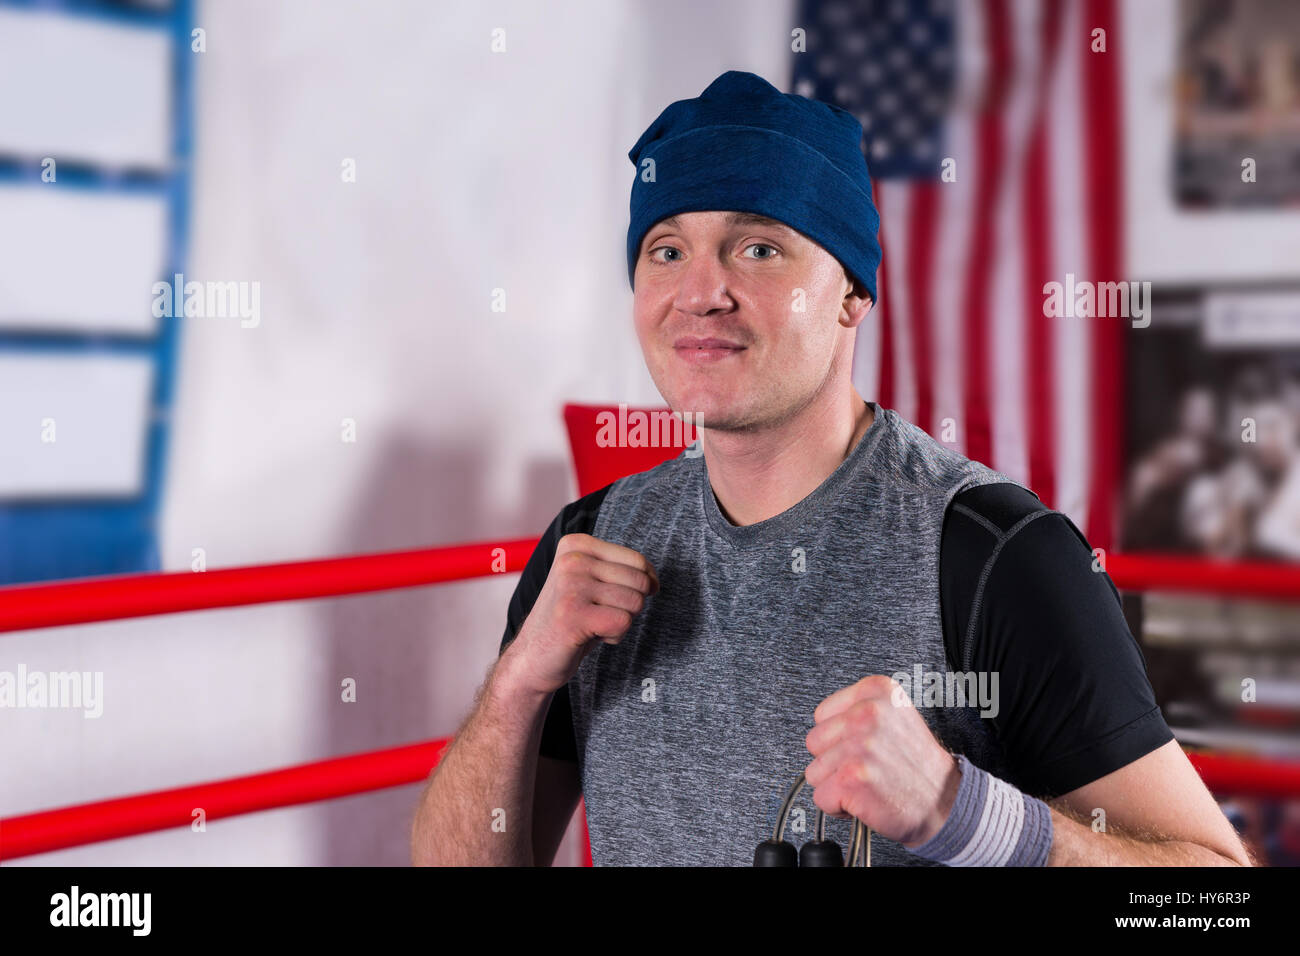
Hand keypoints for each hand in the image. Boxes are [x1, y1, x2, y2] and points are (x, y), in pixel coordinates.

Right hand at [507, 533, 658, 696]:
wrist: (532, 658)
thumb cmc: (570, 619)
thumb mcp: (589, 581)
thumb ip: (618, 569)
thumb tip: (654, 580)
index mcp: (576, 544)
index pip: (638, 561)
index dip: (640, 586)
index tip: (615, 599)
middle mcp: (572, 560)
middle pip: (640, 581)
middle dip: (629, 606)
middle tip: (599, 614)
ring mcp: (571, 586)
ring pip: (635, 602)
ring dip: (621, 622)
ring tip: (592, 624)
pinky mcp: (573, 615)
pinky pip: (623, 622)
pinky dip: (614, 636)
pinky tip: (590, 636)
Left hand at [803, 675, 961, 847]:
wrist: (944, 803)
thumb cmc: (917, 765)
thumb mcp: (894, 715)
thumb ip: (857, 710)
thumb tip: (822, 724)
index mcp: (877, 690)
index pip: (822, 714)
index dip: (839, 738)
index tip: (865, 747)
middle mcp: (868, 712)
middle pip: (814, 742)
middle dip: (834, 761)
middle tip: (867, 768)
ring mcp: (860, 744)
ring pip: (814, 772)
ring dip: (837, 785)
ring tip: (869, 783)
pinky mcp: (852, 776)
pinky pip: (821, 797)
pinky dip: (839, 807)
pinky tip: (865, 800)